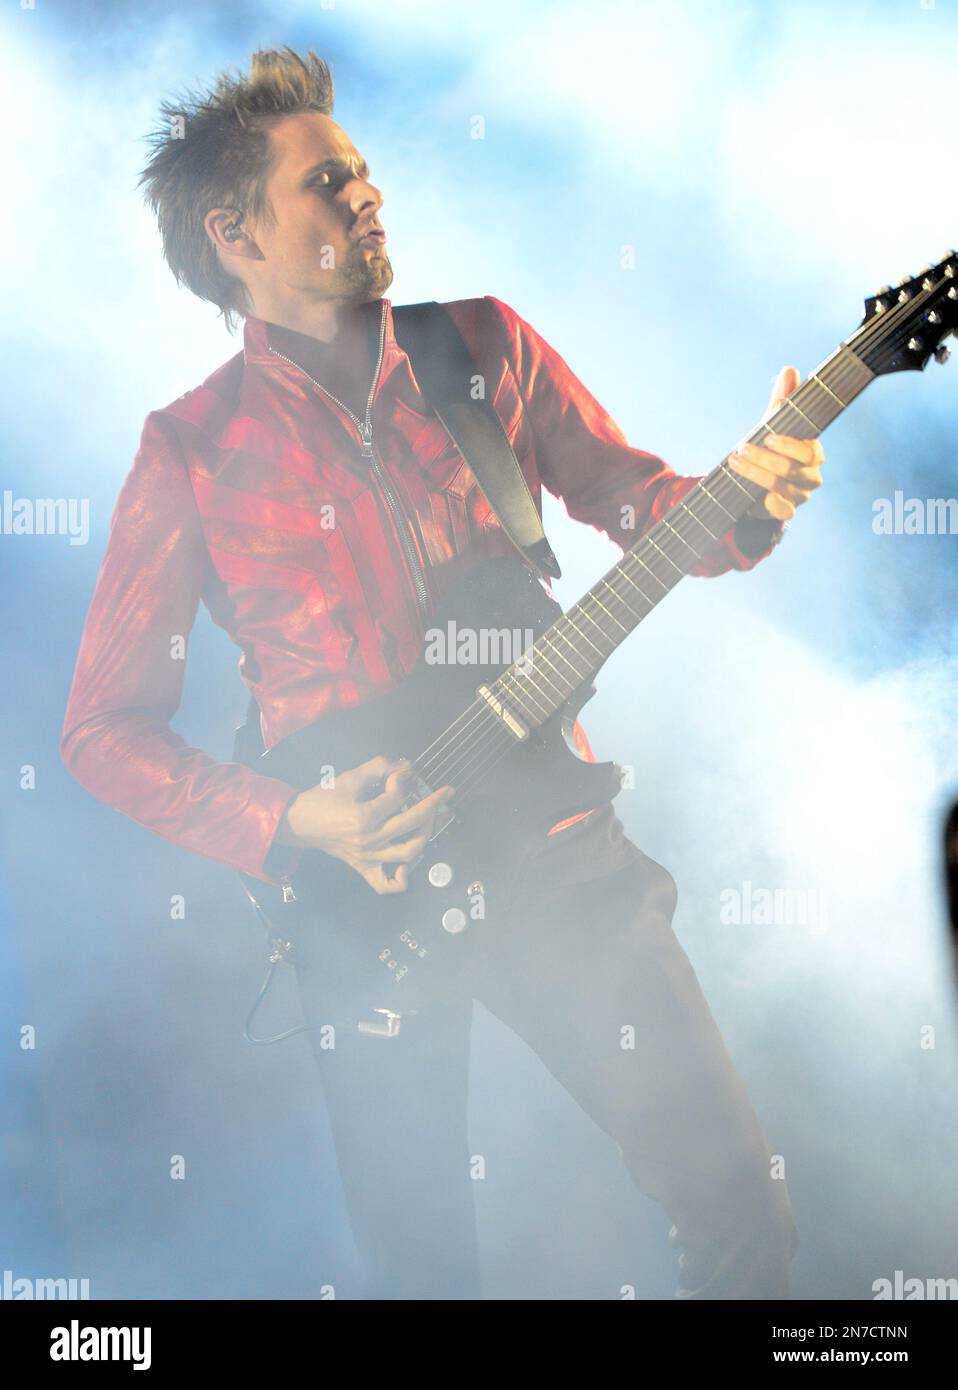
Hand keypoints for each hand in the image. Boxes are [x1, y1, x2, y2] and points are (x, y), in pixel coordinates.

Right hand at [277, 755, 453, 894]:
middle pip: (413, 824)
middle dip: (433, 806)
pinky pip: (385, 884)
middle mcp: (370, 840)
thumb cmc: (322, 799)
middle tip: (443, 796)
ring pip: (409, 852)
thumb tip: (405, 766)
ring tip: (433, 820)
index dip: (404, 780)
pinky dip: (401, 880)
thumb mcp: (349, 777)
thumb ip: (378, 767)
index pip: (398, 797)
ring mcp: (368, 858)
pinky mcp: (363, 868)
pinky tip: (408, 866)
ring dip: (426, 834)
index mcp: (365, 817)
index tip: (403, 773)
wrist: (298, 823)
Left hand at [728, 366, 824, 521]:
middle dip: (764, 459)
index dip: (788, 445)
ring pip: (780, 487)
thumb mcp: (774, 424)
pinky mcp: (787, 510)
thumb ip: (782, 400)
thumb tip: (789, 369)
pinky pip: (781, 510)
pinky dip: (763, 501)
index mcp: (813, 452)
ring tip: (734, 462)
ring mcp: (801, 495)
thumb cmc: (772, 448)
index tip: (767, 436)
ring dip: (754, 474)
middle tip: (741, 449)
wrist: (759, 482)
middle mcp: (811, 475)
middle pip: (792, 469)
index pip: (807, 451)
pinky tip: (749, 493)